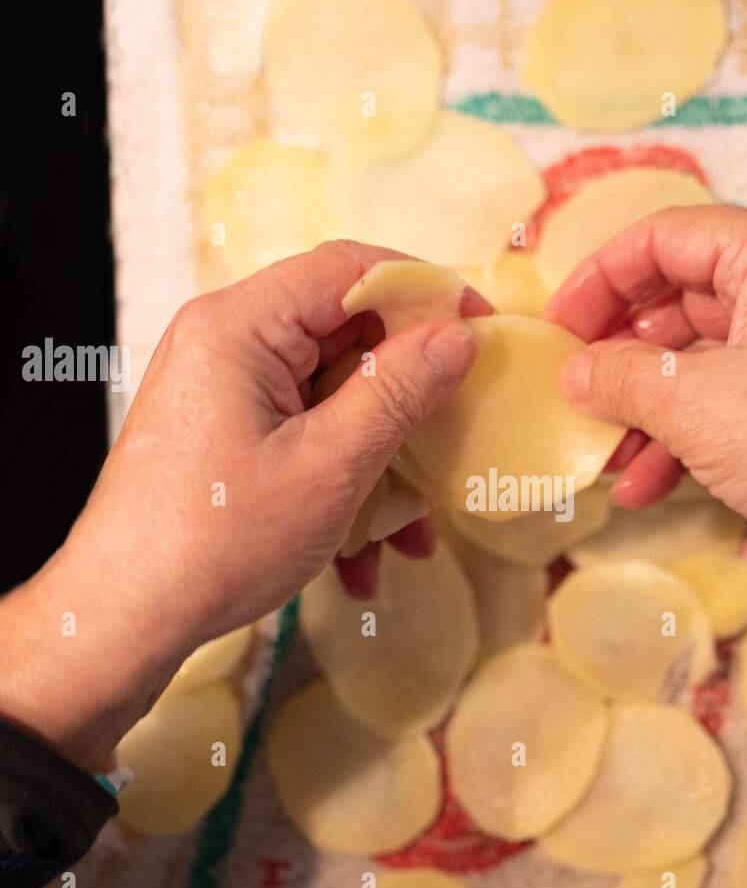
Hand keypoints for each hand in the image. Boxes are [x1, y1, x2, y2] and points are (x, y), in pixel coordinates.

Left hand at [0, 241, 479, 767]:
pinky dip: (342, 483)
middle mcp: (225, 342)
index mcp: (239, 327)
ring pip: (332, 395)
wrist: (122, 618)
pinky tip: (362, 555)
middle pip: (344, 333)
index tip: (482, 329)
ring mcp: (223, 389)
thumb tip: (458, 335)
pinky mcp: (225, 433)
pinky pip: (304, 434)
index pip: (348, 269)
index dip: (425, 291)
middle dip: (405, 397)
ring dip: (379, 459)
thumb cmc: (214, 542)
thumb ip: (397, 393)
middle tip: (453, 438)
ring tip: (406, 531)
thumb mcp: (327, 468)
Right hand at [548, 205, 746, 565]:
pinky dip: (688, 433)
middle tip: (574, 394)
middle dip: (621, 357)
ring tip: (607, 456)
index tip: (555, 329)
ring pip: (704, 356)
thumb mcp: (694, 405)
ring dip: (648, 407)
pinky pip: (734, 394)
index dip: (598, 279)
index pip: (664, 237)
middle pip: (681, 298)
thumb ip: (621, 379)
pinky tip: (649, 485)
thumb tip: (573, 374)